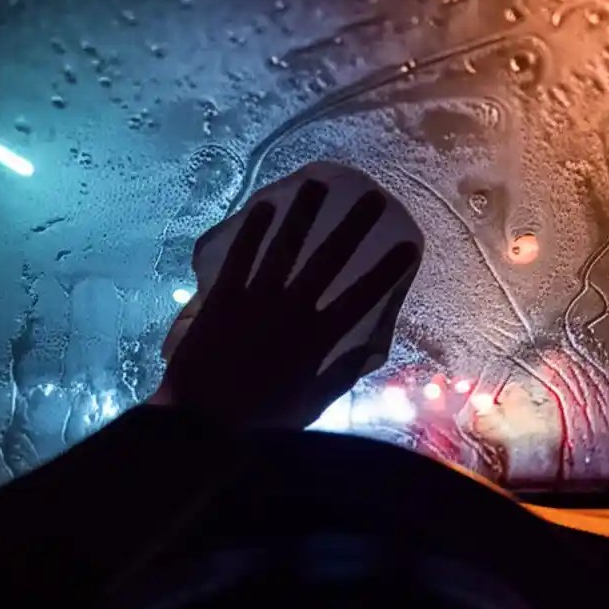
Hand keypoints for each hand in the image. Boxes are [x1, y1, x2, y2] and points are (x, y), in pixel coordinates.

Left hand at [155, 179, 420, 428]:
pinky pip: (241, 257)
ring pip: (284, 247)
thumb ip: (339, 376)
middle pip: (328, 261)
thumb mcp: (310, 406)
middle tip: (373, 199)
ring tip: (318, 184)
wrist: (201, 424)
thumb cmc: (259, 423)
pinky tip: (265, 207)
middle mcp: (291, 310)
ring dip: (303, 215)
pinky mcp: (222, 297)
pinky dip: (253, 231)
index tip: (407, 245)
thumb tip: (369, 352)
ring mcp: (255, 299)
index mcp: (317, 339)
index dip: (386, 270)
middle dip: (353, 227)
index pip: (361, 297)